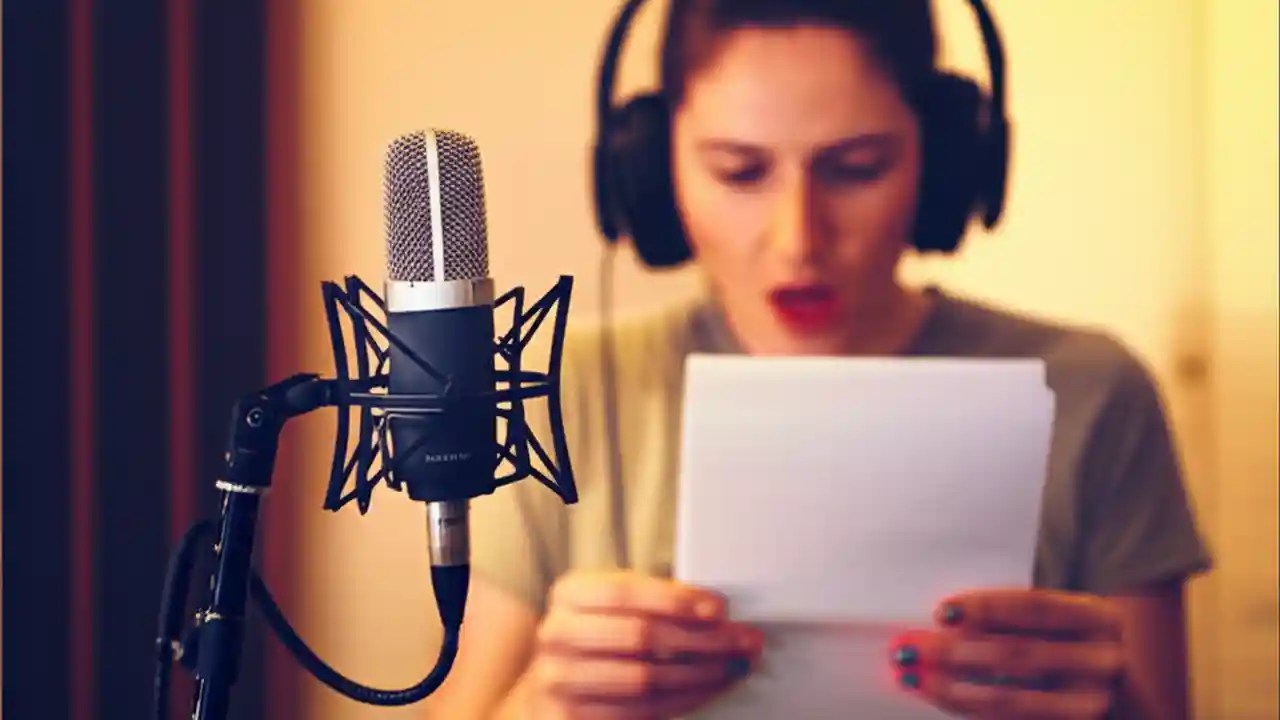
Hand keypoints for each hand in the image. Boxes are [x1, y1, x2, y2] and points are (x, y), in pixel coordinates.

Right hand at [526, 570, 762, 718]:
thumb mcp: (613, 604)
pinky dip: (684, 700)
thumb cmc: (595, 637)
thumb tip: (714, 611)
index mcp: (569, 594)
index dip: (676, 600)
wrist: (548, 689)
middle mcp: (558, 634)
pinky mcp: (571, 718)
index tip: (718, 608)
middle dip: (702, 640)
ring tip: (735, 666)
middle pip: (641, 636)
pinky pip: (641, 711)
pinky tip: (709, 688)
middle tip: (743, 640)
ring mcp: (560, 680)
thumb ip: (654, 600)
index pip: (626, 592)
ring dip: (701, 674)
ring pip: (645, 679)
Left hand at [890, 589, 1124, 718]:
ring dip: (953, 688)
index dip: (988, 608)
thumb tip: (940, 618)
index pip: (1038, 607)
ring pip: (1014, 701)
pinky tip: (938, 695)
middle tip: (910, 648)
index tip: (941, 611)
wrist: (1108, 686)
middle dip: (958, 651)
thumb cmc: (1064, 639)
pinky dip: (968, 709)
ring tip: (913, 677)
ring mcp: (1094, 706)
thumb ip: (1010, 616)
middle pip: (1021, 655)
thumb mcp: (1053, 619)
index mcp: (1100, 617)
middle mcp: (1105, 662)